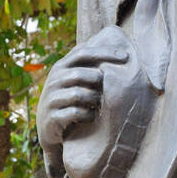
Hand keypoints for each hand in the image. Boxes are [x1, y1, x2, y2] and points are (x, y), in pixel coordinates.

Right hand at [36, 37, 129, 152]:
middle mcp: (54, 80)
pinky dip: (89, 115)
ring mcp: (51, 98)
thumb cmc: (71, 100)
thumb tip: (121, 51)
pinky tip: (92, 117)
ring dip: (95, 100)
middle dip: (98, 81)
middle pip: (80, 74)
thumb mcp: (77, 80)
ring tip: (98, 105)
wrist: (50, 126)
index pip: (83, 52)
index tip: (126, 56)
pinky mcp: (52, 117)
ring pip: (79, 94)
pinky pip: (76, 113)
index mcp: (62, 66)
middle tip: (105, 90)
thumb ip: (91, 66)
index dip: (105, 52)